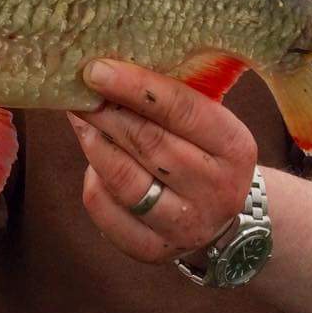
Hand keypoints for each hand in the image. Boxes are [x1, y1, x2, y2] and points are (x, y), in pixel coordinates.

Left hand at [68, 59, 256, 263]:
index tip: (97, 69)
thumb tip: (109, 61)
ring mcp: (186, 227)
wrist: (222, 214)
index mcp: (235, 148)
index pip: (183, 109)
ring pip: (125, 180)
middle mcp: (217, 191)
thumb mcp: (206, 118)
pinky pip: (107, 212)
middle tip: (76, 89)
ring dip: (94, 143)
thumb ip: (170, 94)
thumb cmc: (201, 148)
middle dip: (107, 112)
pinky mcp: (153, 251)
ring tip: (79, 117)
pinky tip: (93, 158)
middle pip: (150, 143)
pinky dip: (93, 180)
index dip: (135, 86)